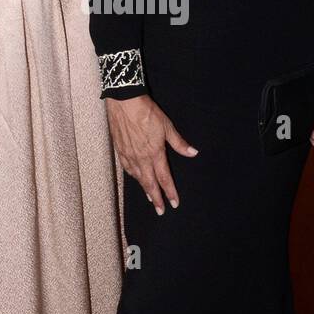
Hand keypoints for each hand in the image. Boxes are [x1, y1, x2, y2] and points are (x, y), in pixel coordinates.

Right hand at [105, 95, 197, 213]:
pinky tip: (136, 178)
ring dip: (145, 189)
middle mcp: (141, 158)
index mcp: (155, 153)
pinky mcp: (120, 150)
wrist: (124, 103)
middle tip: (160, 211)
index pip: (164, 178)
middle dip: (156, 198)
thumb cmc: (147, 112)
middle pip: (149, 183)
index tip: (174, 203)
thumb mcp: (167, 126)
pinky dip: (133, 177)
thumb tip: (193, 153)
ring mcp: (129, 155)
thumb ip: (179, 143)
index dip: (170, 192)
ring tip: (151, 198)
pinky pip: (128, 169)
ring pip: (138, 178)